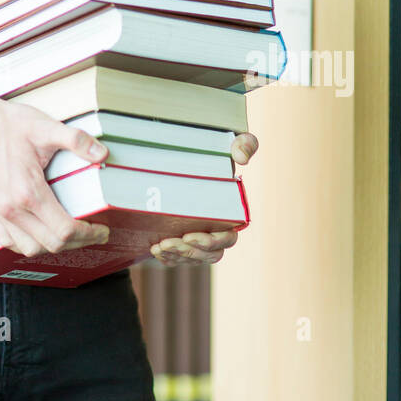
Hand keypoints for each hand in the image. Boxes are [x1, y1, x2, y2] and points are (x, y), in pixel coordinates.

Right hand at [0, 92, 111, 258]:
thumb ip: (75, 140)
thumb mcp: (45, 127)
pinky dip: (28, 244)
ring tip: (70, 234)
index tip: (102, 229)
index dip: (89, 233)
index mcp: (28, 192)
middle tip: (94, 232)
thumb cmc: (6, 126)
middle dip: (79, 242)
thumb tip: (100, 153)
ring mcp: (0, 212)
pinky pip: (9, 242)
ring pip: (30, 248)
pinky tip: (39, 233)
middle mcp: (12, 209)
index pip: (64, 230)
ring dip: (53, 246)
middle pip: (51, 244)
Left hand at [148, 131, 258, 266]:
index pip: (227, 239)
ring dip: (177, 255)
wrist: (186, 155)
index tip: (190, 234)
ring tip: (158, 246)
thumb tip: (241, 158)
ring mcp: (203, 237)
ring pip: (194, 258)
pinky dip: (169, 257)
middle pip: (210, 254)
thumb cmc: (216, 149)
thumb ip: (245, 144)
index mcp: (232, 213)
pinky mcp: (187, 239)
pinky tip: (155, 248)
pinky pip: (181, 257)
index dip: (210, 242)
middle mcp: (219, 229)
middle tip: (167, 242)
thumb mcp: (231, 142)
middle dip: (189, 251)